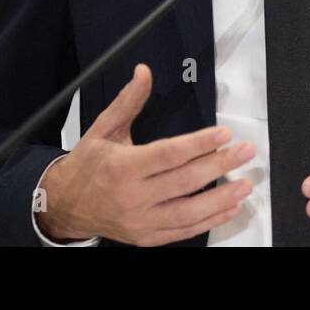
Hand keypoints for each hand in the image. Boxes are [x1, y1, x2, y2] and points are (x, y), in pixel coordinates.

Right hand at [36, 63, 254, 245]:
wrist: (64, 206)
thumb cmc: (88, 165)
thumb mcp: (103, 129)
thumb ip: (128, 101)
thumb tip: (144, 72)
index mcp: (122, 167)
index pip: (168, 154)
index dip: (199, 144)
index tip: (225, 134)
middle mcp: (132, 196)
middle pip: (184, 180)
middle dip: (220, 165)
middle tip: (245, 151)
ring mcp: (140, 221)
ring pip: (188, 212)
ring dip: (221, 198)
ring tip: (245, 183)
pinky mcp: (146, 237)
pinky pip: (182, 231)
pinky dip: (209, 221)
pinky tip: (230, 208)